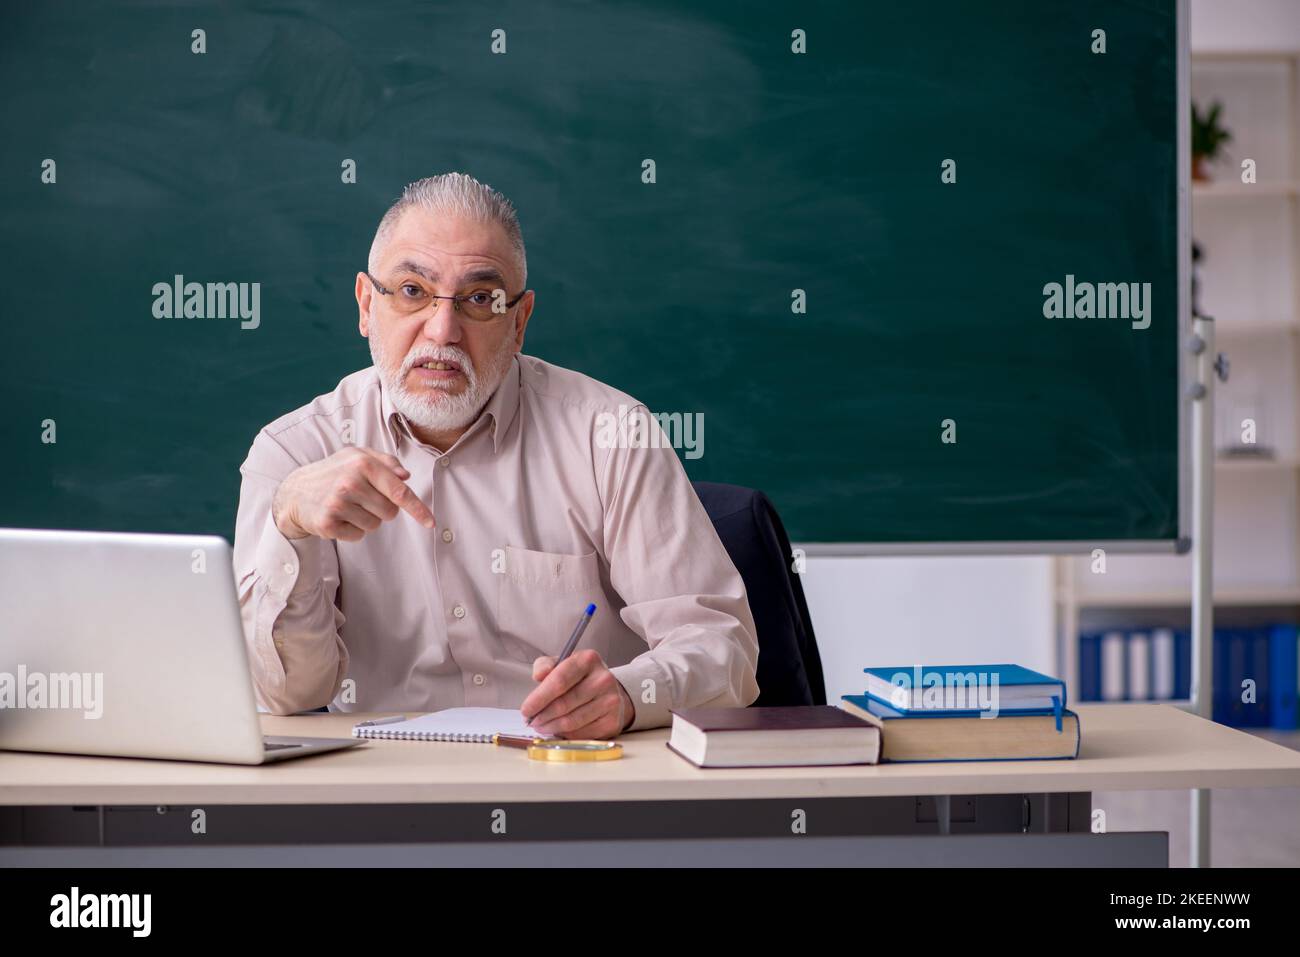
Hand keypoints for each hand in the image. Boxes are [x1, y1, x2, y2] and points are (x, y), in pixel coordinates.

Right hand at [272, 446, 435, 541]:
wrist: (295, 492)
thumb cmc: (334, 472)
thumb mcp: (357, 456)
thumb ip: (385, 462)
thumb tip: (405, 476)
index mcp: (362, 463)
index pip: (399, 491)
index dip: (418, 509)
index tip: (431, 523)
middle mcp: (350, 482)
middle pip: (390, 512)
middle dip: (381, 509)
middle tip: (361, 499)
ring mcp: (337, 504)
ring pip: (375, 526)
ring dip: (365, 520)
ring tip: (347, 506)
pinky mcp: (327, 524)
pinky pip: (358, 536)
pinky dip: (352, 530)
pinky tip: (338, 517)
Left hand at [520, 649, 634, 739]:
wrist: (608, 691)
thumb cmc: (579, 678)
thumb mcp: (561, 664)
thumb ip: (545, 665)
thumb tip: (539, 676)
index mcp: (588, 659)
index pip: (559, 680)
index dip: (539, 698)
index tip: (526, 709)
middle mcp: (603, 679)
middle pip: (564, 704)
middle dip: (542, 715)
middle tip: (531, 721)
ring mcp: (611, 701)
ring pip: (572, 721)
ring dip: (551, 727)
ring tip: (541, 726)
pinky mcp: (613, 721)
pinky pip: (581, 733)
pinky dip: (566, 734)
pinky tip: (559, 729)